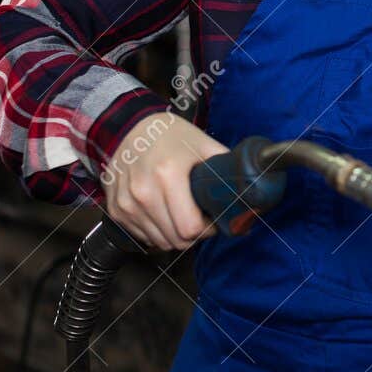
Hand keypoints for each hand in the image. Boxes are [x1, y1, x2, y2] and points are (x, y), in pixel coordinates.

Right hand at [100, 111, 225, 250]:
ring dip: (175, 235)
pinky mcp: (115, 210)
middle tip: (201, 220)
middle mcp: (143, 192)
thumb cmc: (170, 136)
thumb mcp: (203, 144)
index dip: (208, 230)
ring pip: (159, 242)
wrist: (129, 128)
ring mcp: (126, 203)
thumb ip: (226, 165)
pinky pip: (143, 237)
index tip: (213, 220)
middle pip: (175, 240)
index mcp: (168, 175)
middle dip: (194, 236)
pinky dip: (156, 231)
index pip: (190, 228)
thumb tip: (256, 183)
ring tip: (182, 214)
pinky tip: (163, 213)